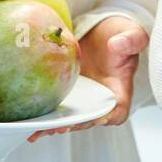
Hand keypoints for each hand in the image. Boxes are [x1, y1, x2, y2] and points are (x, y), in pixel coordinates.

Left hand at [27, 17, 147, 141]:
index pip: (117, 110)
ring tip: (39, 130)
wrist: (101, 32)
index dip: (108, 116)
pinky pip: (57, 109)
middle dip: (74, 125)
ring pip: (70, 118)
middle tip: (59, 126)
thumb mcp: (131, 33)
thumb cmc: (119, 34)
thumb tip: (117, 44)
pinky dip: (45, 118)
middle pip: (89, 119)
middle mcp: (100, 99)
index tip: (98, 117)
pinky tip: (30, 123)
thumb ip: (131, 39)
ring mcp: (83, 99)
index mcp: (120, 88)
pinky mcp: (67, 94)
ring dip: (55, 126)